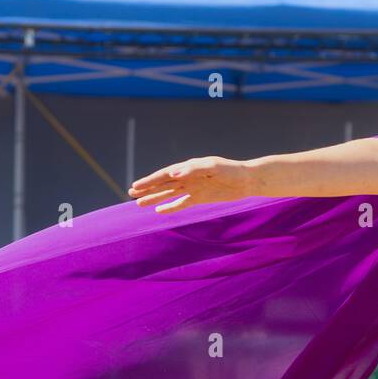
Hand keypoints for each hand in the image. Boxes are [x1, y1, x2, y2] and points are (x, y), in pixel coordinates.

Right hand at [128, 156, 253, 212]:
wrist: (246, 181)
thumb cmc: (230, 170)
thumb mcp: (212, 167)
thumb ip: (192, 169)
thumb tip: (173, 174)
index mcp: (188, 167)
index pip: (164, 174)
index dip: (149, 181)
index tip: (136, 186)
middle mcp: (188, 177)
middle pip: (163, 184)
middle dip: (147, 189)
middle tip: (131, 194)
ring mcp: (193, 188)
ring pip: (169, 194)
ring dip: (155, 198)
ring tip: (139, 203)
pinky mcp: (200, 197)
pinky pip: (182, 203)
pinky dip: (171, 207)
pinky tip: (160, 211)